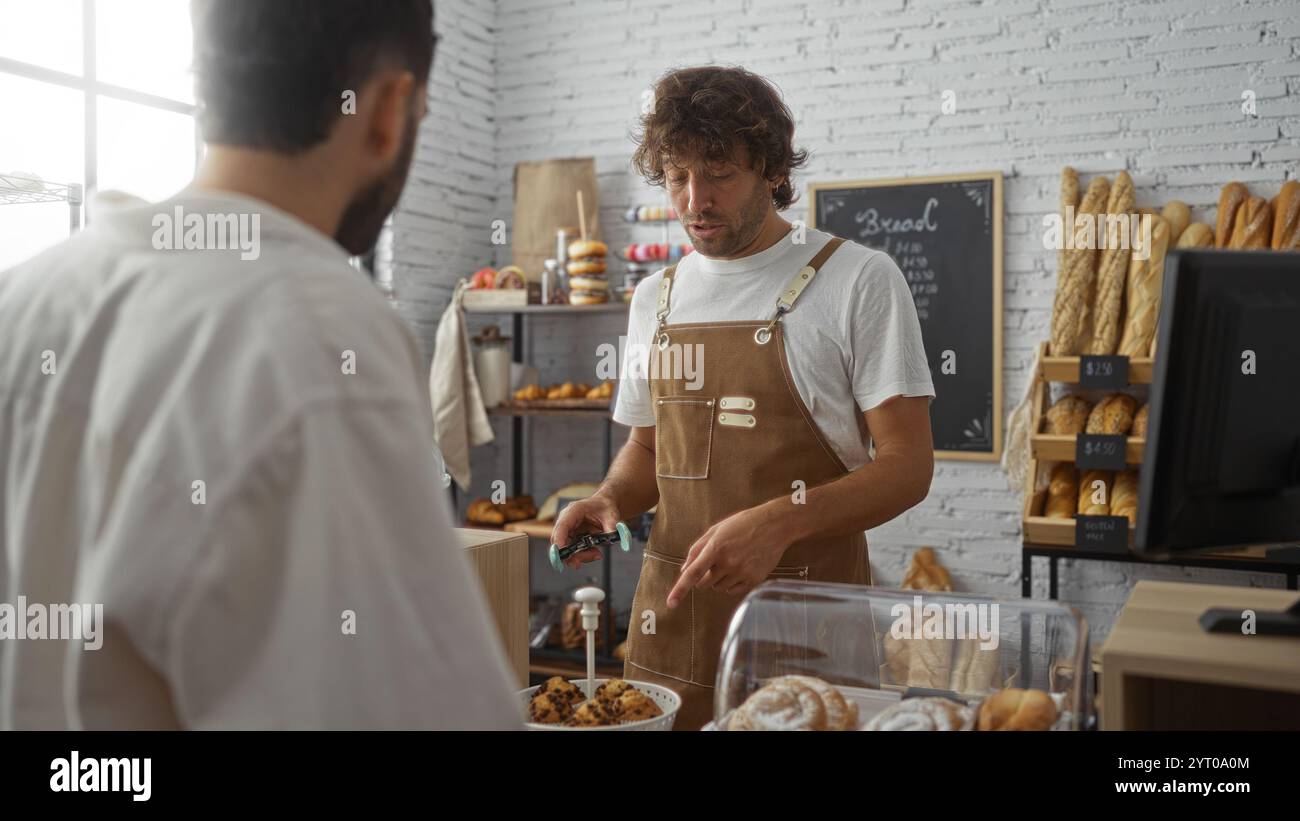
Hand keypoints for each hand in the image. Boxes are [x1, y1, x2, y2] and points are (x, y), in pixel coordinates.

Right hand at [550, 494, 621, 568]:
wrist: (604, 507)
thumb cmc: (605, 507)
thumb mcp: (611, 515)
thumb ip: (611, 526)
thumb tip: (611, 537)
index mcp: (574, 511)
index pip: (562, 526)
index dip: (560, 540)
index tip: (564, 553)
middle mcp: (566, 521)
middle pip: (560, 541)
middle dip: (572, 555)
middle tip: (592, 556)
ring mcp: (567, 531)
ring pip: (565, 549)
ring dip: (580, 556)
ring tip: (597, 554)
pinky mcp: (571, 538)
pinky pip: (572, 551)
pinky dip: (583, 555)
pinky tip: (595, 552)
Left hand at [667, 503, 789, 607]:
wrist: (775, 525)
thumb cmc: (743, 524)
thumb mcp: (716, 529)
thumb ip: (697, 549)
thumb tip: (683, 570)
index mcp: (716, 547)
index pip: (693, 573)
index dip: (680, 590)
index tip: (670, 603)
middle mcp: (728, 562)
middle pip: (704, 583)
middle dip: (704, 576)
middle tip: (715, 561)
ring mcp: (742, 572)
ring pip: (718, 587)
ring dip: (718, 579)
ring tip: (732, 560)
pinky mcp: (754, 579)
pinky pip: (733, 591)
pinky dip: (731, 584)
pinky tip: (740, 568)